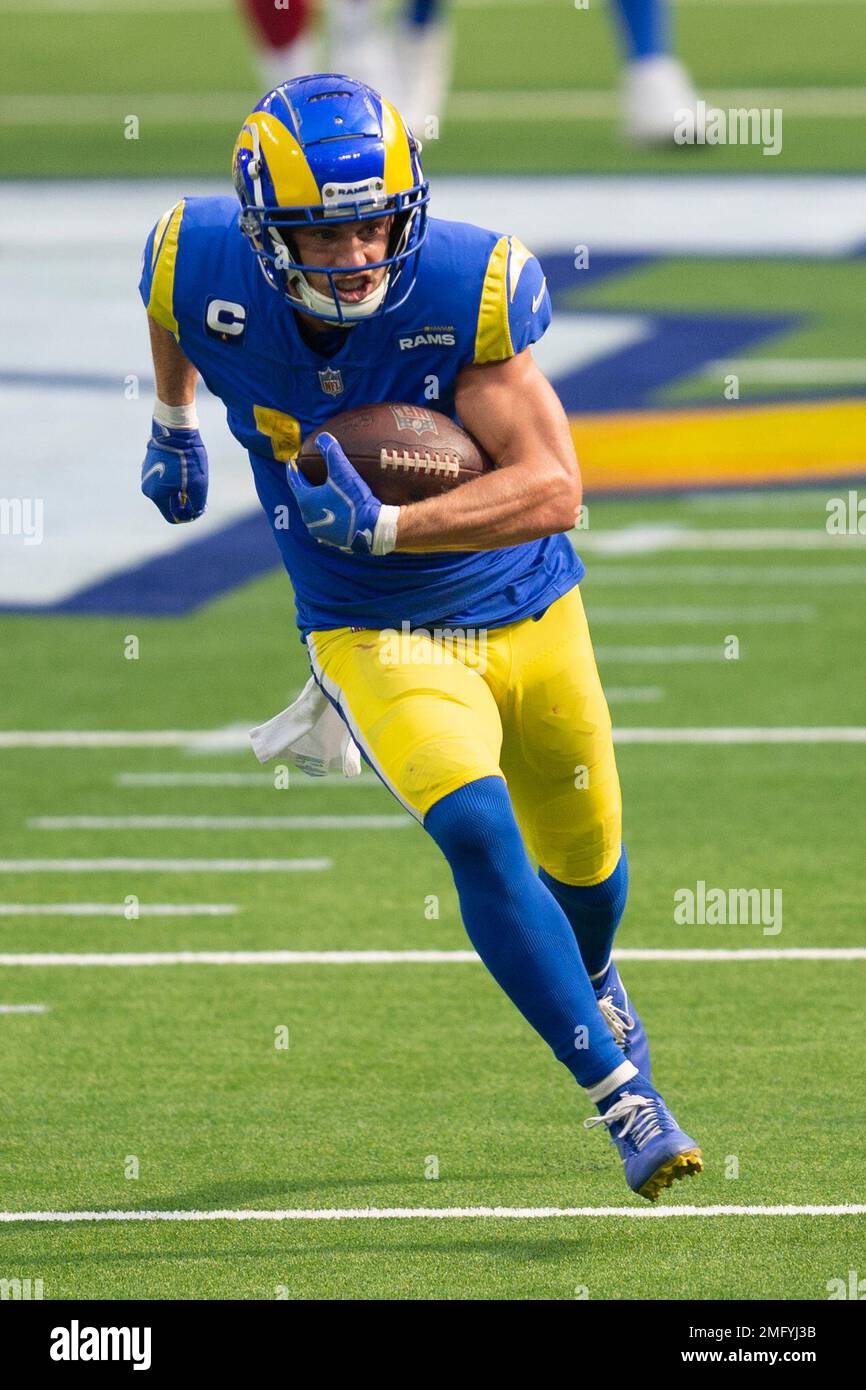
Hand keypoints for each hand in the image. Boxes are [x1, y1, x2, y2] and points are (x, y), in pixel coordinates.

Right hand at [141, 421, 207, 523]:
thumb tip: (194, 513)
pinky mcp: (149, 465)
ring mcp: (146, 475)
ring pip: (167, 492)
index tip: (200, 508)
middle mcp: (148, 487)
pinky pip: (163, 480)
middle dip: (185, 503)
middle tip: (200, 494)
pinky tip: (185, 469)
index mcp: (156, 495)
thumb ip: (196, 504)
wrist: (175, 430)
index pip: (172, 517)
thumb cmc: (187, 458)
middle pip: (169, 505)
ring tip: (193, 479)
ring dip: (180, 490)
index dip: (188, 516)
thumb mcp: (198, 484)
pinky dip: (174, 480)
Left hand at [287, 431, 381, 553]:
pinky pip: (325, 524)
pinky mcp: (331, 540)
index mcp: (306, 501)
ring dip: (317, 502)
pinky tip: (335, 511)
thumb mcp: (343, 472)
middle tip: (309, 475)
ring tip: (323, 493)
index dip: (293, 468)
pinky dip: (327, 515)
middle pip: (303, 497)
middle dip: (305, 486)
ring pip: (313, 512)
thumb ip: (331, 452)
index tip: (293, 460)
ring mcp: (319, 532)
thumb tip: (322, 436)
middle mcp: (308, 518)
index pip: (294, 480)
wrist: (373, 528)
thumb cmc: (355, 499)